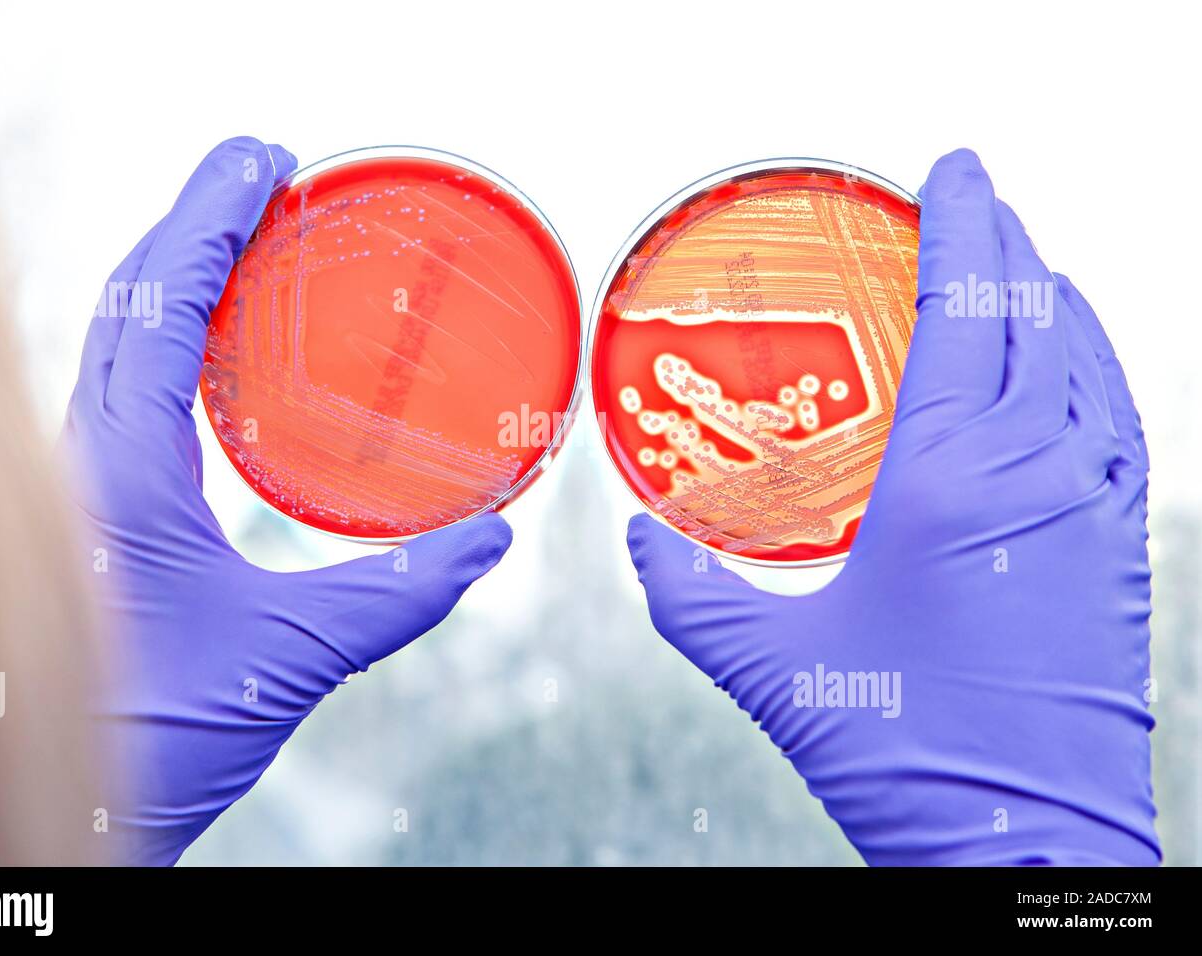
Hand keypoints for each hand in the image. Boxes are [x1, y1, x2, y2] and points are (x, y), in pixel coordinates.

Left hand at [61, 138, 511, 864]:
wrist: (64, 816)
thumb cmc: (147, 738)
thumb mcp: (284, 658)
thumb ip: (394, 597)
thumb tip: (490, 541)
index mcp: (115, 472)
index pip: (157, 308)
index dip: (209, 220)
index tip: (264, 162)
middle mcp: (82, 463)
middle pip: (127, 303)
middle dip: (193, 223)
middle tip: (265, 175)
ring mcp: (81, 487)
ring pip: (118, 345)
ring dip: (179, 276)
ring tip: (247, 237)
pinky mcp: (95, 516)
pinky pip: (129, 395)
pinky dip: (176, 342)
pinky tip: (225, 355)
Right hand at [627, 149, 1157, 865]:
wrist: (1028, 849)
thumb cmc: (913, 757)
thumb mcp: (774, 670)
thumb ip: (690, 593)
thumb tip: (644, 539)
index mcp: (953, 481)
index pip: (967, 309)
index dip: (964, 221)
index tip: (955, 168)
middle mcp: (1040, 473)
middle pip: (1036, 314)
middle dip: (1007, 239)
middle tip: (974, 198)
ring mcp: (1095, 509)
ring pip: (1089, 361)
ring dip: (1054, 297)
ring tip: (1021, 268)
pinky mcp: (1121, 553)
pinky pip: (1122, 422)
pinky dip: (1097, 366)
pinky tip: (1075, 368)